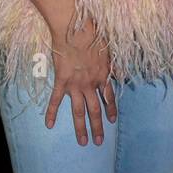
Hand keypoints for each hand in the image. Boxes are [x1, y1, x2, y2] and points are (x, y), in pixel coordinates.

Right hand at [46, 16, 117, 146]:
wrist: (76, 30)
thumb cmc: (94, 35)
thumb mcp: (109, 50)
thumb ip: (114, 64)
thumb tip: (122, 74)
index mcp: (103, 76)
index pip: (109, 98)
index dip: (111, 110)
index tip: (112, 121)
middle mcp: (91, 84)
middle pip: (95, 110)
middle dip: (98, 127)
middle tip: (99, 142)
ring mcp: (76, 85)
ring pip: (79, 111)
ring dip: (81, 128)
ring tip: (83, 142)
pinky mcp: (61, 81)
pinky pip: (56, 100)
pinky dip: (52, 113)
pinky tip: (50, 125)